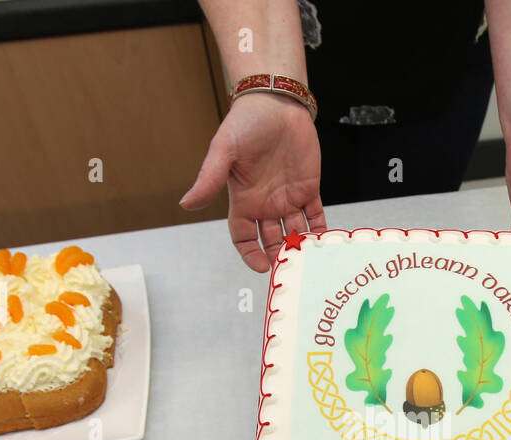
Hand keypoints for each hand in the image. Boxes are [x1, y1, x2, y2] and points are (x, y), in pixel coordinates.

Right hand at [181, 94, 326, 272]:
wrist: (277, 102)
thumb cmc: (246, 122)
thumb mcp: (223, 150)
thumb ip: (208, 179)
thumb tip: (186, 204)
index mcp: (244, 200)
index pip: (244, 237)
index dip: (251, 254)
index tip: (263, 267)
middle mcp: (265, 203)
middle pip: (271, 240)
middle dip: (279, 255)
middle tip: (290, 266)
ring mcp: (288, 197)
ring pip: (295, 232)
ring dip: (301, 246)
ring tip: (308, 258)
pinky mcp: (308, 188)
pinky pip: (315, 216)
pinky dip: (320, 230)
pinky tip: (324, 242)